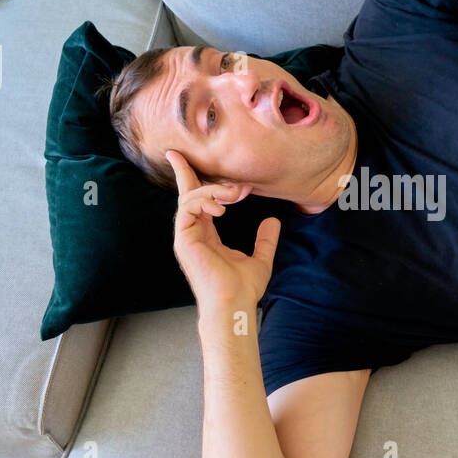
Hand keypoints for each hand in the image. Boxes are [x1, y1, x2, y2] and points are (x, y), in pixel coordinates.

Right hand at [166, 150, 280, 307]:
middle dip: (184, 170)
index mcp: (206, 234)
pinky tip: (223, 207)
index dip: (192, 178)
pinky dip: (205, 200)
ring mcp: (186, 236)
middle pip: (185, 193)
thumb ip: (265, 240)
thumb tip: (273, 221)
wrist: (235, 304)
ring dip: (214, 189)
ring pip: (191, 197)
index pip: (197, 200)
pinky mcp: (184, 239)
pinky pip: (189, 207)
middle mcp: (193, 232)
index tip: (184, 157)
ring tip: (237, 193)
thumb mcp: (261, 258)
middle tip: (183, 152)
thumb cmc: (244, 288)